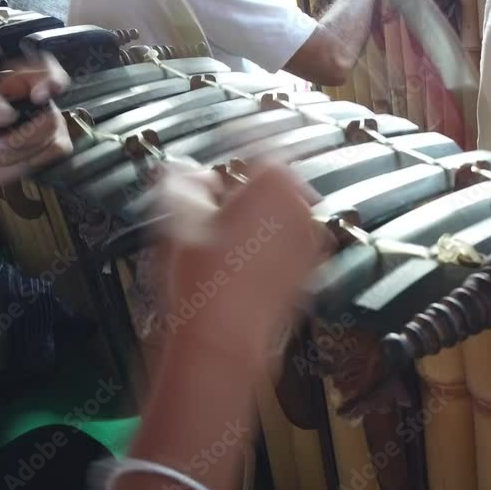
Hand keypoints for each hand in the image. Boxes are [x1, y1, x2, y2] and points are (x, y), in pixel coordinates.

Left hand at [0, 53, 70, 187]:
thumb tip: (8, 113)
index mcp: (16, 84)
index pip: (47, 69)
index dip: (50, 79)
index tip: (37, 96)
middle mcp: (39, 101)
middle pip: (50, 115)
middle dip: (21, 136)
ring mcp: (51, 124)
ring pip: (52, 136)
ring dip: (18, 150)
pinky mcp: (56, 146)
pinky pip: (55, 151)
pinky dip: (29, 159)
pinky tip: (9, 161)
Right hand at [153, 158, 327, 371]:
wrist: (225, 340)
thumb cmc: (203, 278)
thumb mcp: (179, 217)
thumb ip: (182, 180)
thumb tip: (187, 171)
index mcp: (277, 181)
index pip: (254, 149)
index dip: (229, 157)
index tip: (217, 159)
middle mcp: (304, 207)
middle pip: (268, 185)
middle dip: (242, 192)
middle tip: (210, 211)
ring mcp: (312, 241)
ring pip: (277, 217)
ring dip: (255, 220)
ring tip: (221, 244)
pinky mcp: (311, 271)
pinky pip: (285, 247)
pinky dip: (266, 249)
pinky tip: (238, 267)